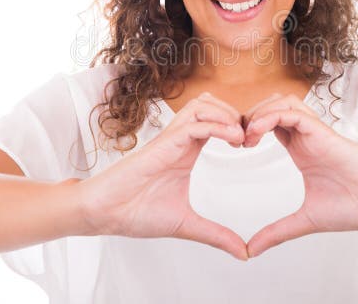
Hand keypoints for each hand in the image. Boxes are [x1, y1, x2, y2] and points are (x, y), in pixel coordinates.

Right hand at [79, 92, 248, 260]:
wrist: (104, 213)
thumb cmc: (135, 213)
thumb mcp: (187, 224)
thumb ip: (216, 235)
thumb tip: (243, 253)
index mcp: (186, 150)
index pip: (216, 120)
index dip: (238, 126)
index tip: (253, 144)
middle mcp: (179, 139)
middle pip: (211, 103)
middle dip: (236, 114)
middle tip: (252, 136)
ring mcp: (170, 139)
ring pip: (202, 105)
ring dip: (227, 115)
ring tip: (242, 137)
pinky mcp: (162, 144)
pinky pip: (194, 124)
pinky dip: (217, 126)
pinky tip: (233, 140)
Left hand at [242, 93, 357, 257]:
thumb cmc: (356, 208)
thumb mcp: (305, 221)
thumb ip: (276, 232)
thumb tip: (251, 250)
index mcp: (301, 149)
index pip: (269, 123)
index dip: (248, 129)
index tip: (234, 147)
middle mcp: (307, 136)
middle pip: (271, 105)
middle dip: (248, 116)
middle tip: (234, 139)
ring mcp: (316, 132)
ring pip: (282, 102)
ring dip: (259, 112)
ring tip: (245, 136)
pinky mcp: (325, 133)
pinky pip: (294, 112)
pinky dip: (271, 116)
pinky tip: (257, 133)